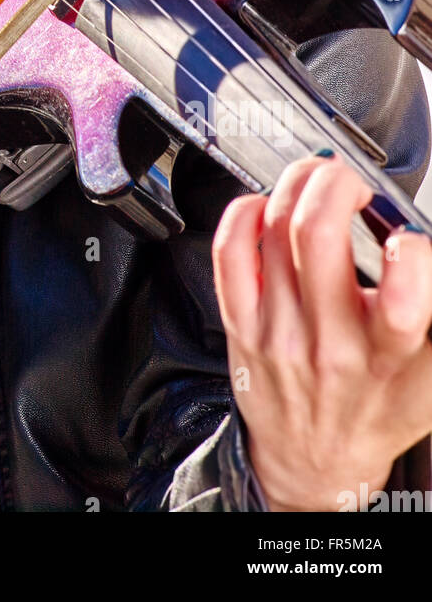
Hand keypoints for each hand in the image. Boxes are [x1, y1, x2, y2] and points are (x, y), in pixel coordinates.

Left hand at [212, 153, 431, 510]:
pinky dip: (245, 211)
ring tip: (315, 182)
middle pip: (317, 234)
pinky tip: (264, 206)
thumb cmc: (376, 408)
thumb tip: (425, 251)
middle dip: (335, 182)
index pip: (403, 296)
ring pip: (274, 228)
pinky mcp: (241, 326)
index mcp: (388, 355)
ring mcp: (280, 330)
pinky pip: (230, 251)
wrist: (317, 461)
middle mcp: (331, 341)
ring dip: (297, 185)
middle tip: (348, 180)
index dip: (411, 252)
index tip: (408, 238)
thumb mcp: (429, 376)